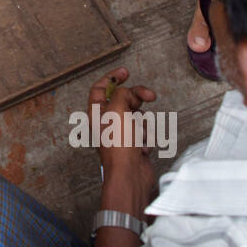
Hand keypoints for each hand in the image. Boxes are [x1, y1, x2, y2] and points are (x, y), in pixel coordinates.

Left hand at [88, 68, 157, 217]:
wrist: (131, 175)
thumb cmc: (120, 144)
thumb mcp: (117, 110)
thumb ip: (122, 94)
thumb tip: (129, 92)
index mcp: (95, 114)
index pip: (99, 89)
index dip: (111, 77)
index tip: (126, 72)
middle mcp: (106, 123)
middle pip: (123, 100)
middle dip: (137, 97)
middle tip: (150, 96)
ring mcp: (121, 135)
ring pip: (137, 116)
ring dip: (143, 123)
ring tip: (140, 135)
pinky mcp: (134, 145)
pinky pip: (144, 132)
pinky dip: (146, 136)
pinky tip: (143, 147)